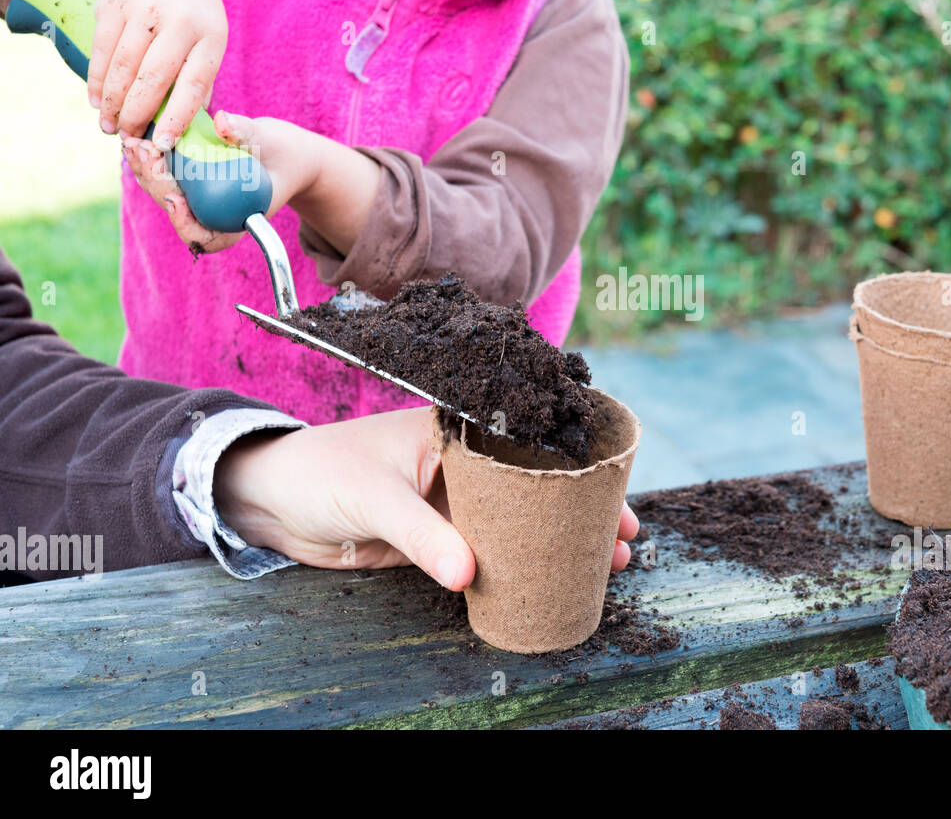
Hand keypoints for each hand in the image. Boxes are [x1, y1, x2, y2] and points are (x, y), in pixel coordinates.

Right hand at [83, 0, 228, 146]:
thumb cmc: (191, 14)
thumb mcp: (208, 39)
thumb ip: (200, 79)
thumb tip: (185, 127)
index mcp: (211, 35)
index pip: (193, 83)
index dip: (176, 117)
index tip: (161, 144)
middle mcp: (179, 20)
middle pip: (152, 77)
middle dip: (136, 114)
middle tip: (126, 138)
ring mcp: (144, 9)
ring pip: (123, 66)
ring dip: (112, 102)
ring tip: (108, 126)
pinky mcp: (114, 3)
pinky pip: (101, 50)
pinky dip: (97, 80)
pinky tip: (96, 100)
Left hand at [123, 110, 320, 252]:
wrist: (284, 154)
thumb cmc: (284, 154)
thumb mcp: (270, 144)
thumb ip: (247, 134)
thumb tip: (223, 122)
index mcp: (236, 221)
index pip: (206, 237)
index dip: (185, 224)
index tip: (176, 201)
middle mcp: (212, 214)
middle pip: (176, 210)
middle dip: (156, 183)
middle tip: (145, 154)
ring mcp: (198, 199)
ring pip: (163, 192)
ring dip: (145, 170)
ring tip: (134, 144)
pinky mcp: (188, 182)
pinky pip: (164, 174)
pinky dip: (150, 158)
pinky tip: (139, 136)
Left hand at [213, 407, 640, 589]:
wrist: (271, 503)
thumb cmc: (319, 473)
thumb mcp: (375, 498)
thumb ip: (422, 535)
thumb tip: (468, 575)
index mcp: (454, 428)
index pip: (529, 440)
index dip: (576, 465)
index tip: (614, 493)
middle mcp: (461, 460)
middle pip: (535, 482)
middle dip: (580, 509)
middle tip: (623, 538)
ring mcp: (451, 500)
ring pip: (517, 519)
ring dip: (556, 540)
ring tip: (604, 563)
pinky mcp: (436, 537)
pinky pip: (487, 550)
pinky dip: (518, 563)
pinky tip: (547, 578)